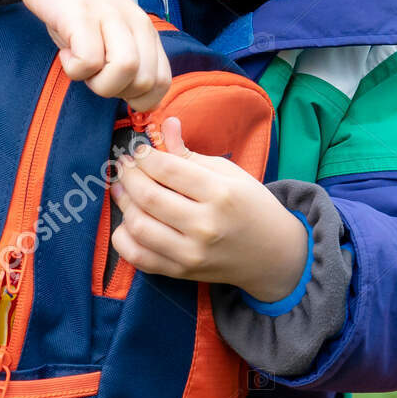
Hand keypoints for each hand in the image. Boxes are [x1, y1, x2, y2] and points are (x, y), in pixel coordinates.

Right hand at [0, 0, 171, 110]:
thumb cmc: (81, 10)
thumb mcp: (114, 36)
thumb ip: (130, 63)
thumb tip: (135, 102)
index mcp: (148, 33)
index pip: (163, 83)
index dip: (137, 98)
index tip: (113, 85)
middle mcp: (136, 24)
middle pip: (144, 82)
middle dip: (115, 90)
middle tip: (93, 71)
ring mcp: (111, 18)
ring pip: (125, 72)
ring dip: (96, 80)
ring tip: (80, 61)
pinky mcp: (82, 16)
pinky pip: (89, 60)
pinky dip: (73, 67)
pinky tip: (66, 51)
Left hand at [109, 116, 308, 301]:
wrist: (274, 254)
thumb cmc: (252, 207)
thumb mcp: (230, 174)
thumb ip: (192, 154)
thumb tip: (166, 125)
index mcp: (221, 193)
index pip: (168, 169)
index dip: (145, 156)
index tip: (139, 151)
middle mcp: (205, 225)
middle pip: (149, 197)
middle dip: (129, 176)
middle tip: (125, 166)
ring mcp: (192, 253)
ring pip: (139, 227)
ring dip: (124, 204)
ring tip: (122, 189)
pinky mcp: (182, 272)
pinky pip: (139, 258)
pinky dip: (124, 239)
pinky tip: (127, 222)